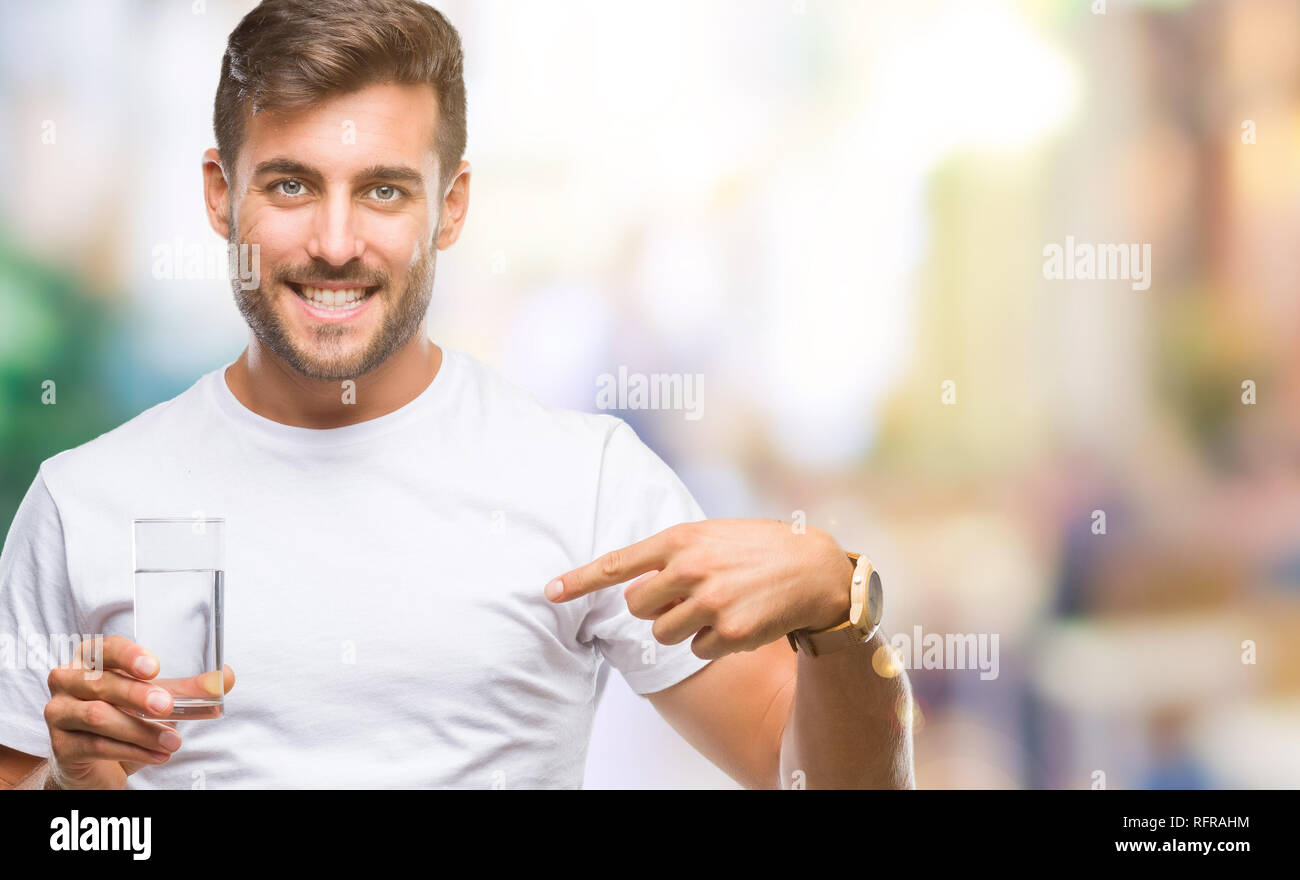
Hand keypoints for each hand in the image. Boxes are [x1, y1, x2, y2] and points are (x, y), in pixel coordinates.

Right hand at [42, 635, 235, 789]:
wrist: (97, 761)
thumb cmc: (126, 716)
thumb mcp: (158, 699)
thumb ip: (189, 688)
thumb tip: (226, 677)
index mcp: (90, 658)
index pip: (106, 648)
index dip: (129, 655)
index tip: (154, 668)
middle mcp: (67, 680)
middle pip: (102, 684)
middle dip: (138, 696)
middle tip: (168, 707)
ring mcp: (59, 712)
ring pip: (99, 717)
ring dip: (141, 730)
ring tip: (174, 741)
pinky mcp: (60, 745)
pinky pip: (96, 745)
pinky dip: (132, 751)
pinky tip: (158, 755)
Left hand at [545, 519, 854, 658]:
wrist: (815, 569)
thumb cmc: (757, 549)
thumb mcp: (712, 535)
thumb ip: (672, 555)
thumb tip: (632, 590)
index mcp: (682, 540)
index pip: (618, 563)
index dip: (580, 580)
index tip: (550, 592)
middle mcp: (691, 569)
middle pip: (637, 607)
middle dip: (654, 607)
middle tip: (688, 595)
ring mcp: (710, 603)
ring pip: (662, 633)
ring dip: (683, 626)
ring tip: (718, 606)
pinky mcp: (730, 634)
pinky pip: (697, 650)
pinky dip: (712, 642)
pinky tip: (739, 621)